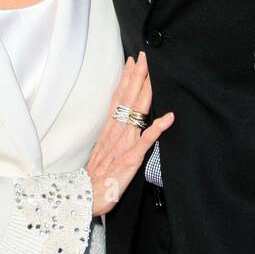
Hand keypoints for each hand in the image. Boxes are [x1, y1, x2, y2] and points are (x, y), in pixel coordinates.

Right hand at [85, 51, 173, 216]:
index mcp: (110, 129)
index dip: (127, 78)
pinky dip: (158, 128)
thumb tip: (117, 121)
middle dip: (137, 76)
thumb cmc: (95, 177)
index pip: (119, 97)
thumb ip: (112, 135)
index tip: (133, 61)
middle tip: (145, 56)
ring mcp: (124, 143)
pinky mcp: (132, 157)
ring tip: (153, 73)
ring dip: (145, 91)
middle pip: (128, 98)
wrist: (85, 197)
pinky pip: (147, 140)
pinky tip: (169, 117)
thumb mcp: (102, 150)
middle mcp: (117, 131)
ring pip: (136, 111)